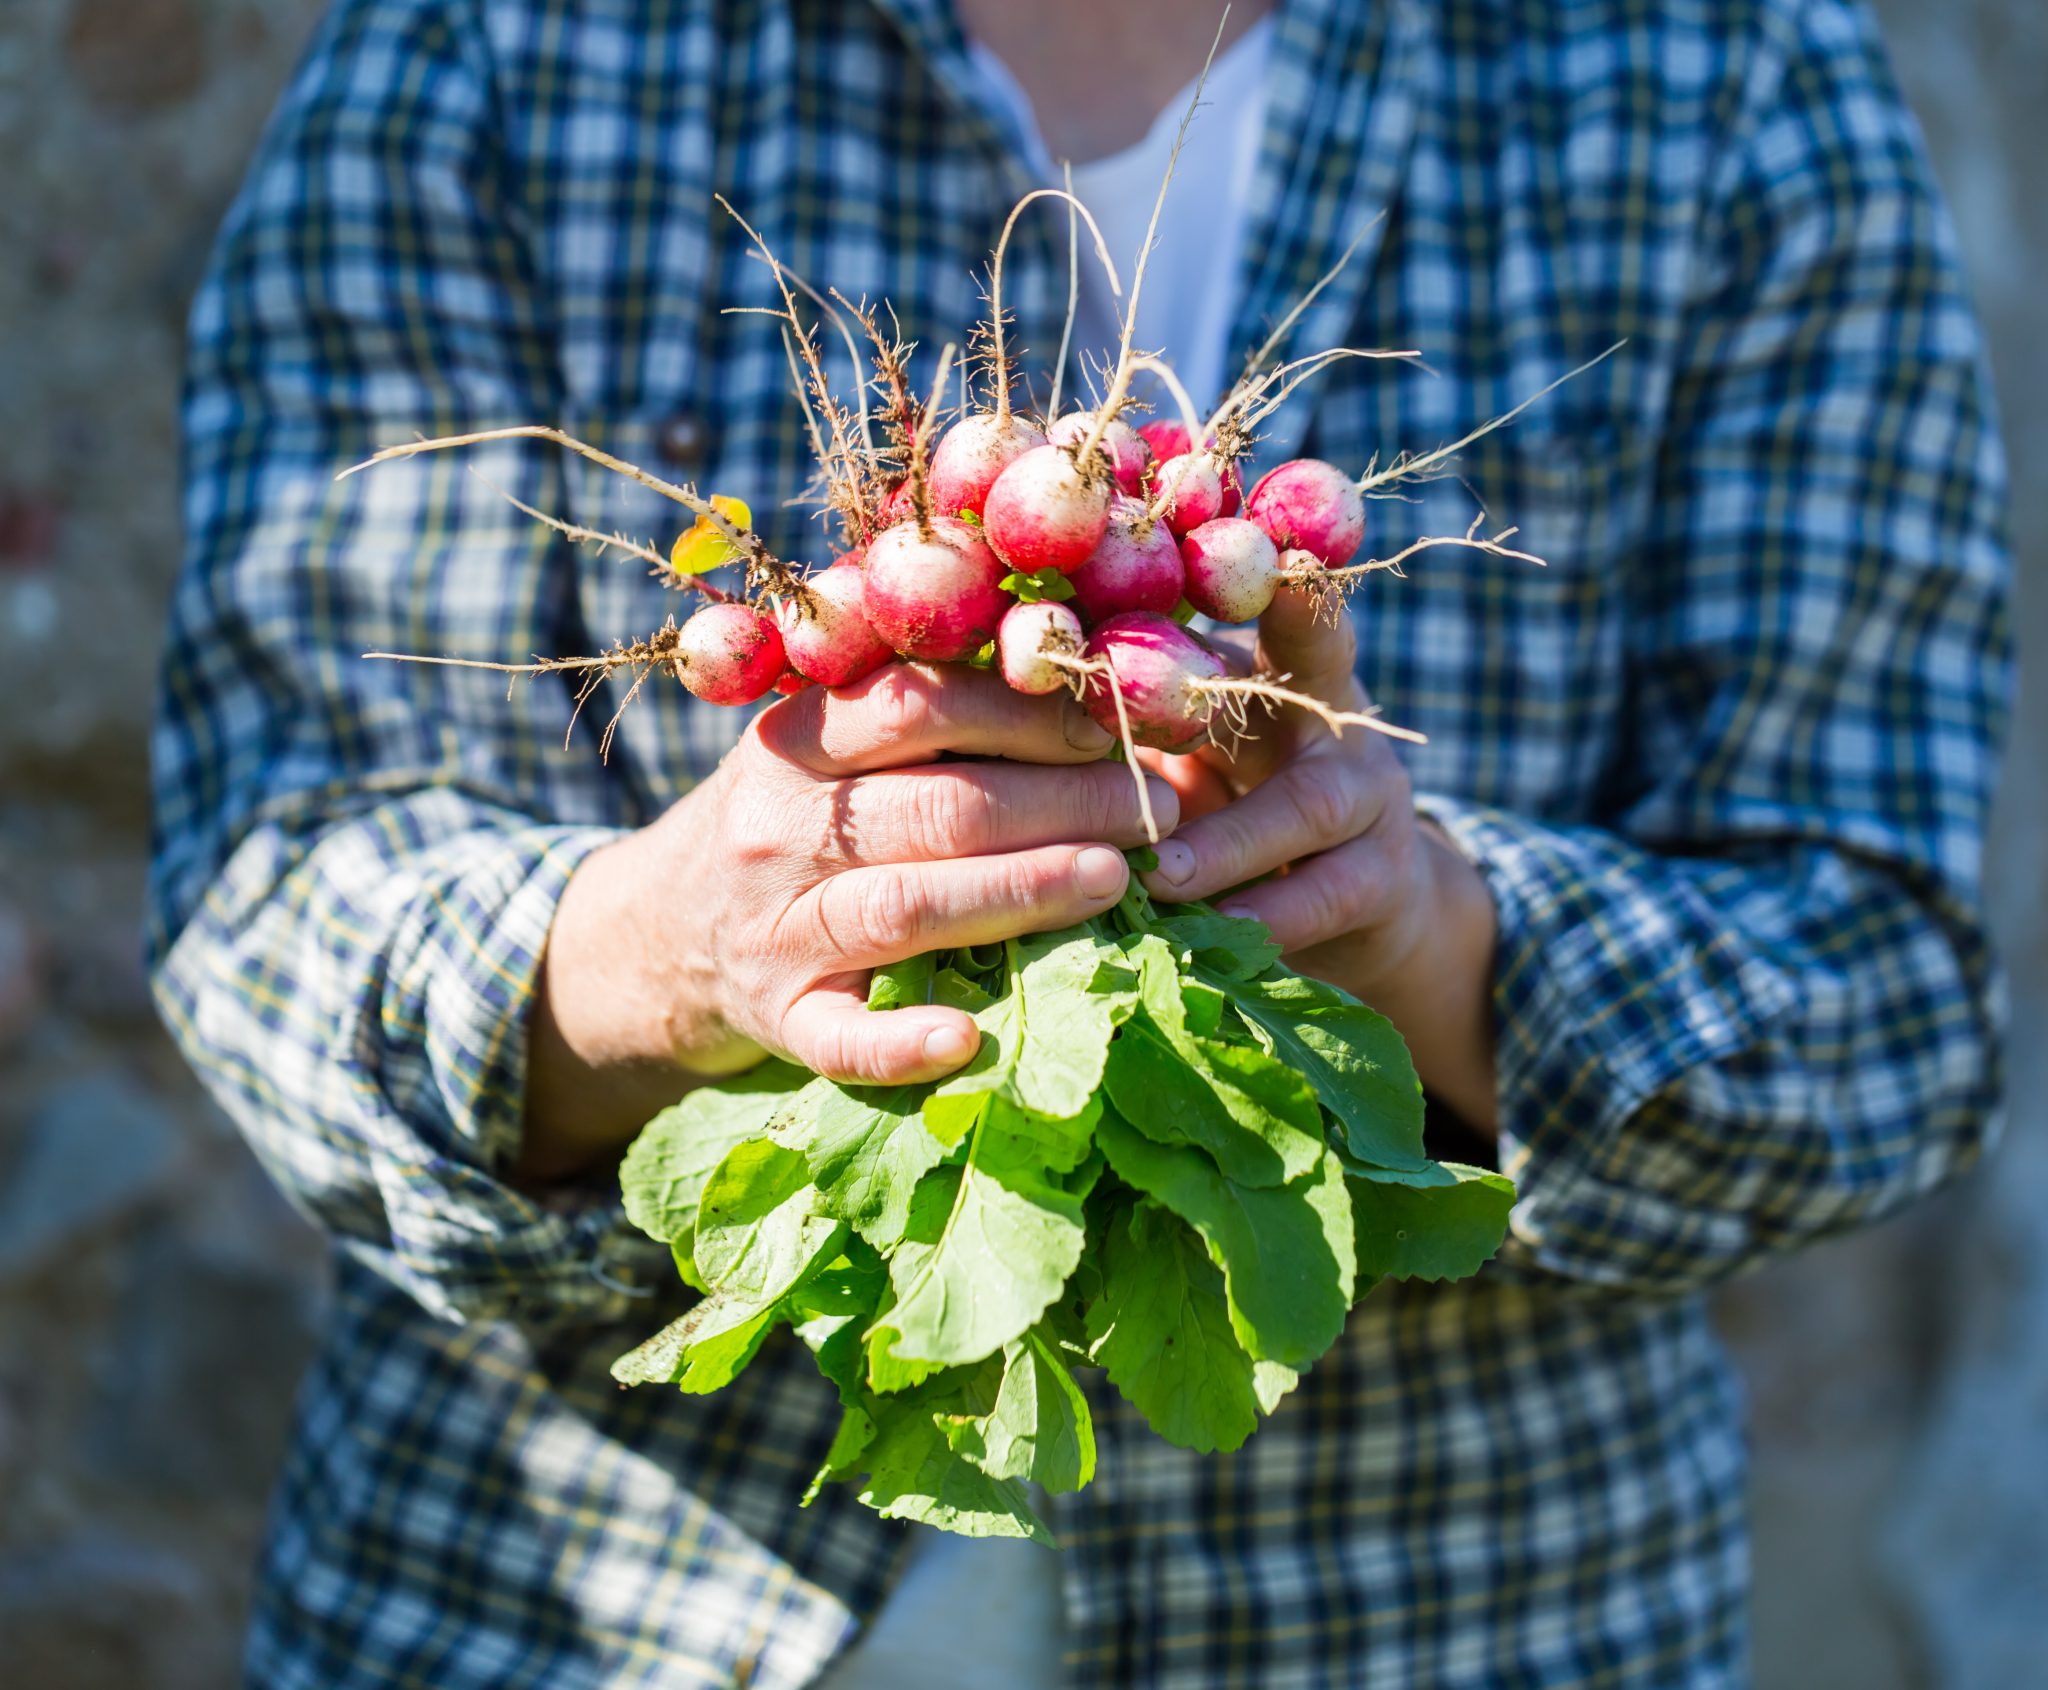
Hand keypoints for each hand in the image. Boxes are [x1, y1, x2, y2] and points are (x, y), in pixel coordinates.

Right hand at [521, 664, 1174, 1177]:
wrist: (659, 933)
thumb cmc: (790, 823)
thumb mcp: (824, 747)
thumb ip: (921, 713)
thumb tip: (1081, 679)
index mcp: (800, 739)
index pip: (921, 707)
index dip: (1029, 713)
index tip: (1120, 725)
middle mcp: (781, 828)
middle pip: (937, 807)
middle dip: (1060, 803)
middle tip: (1158, 811)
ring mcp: (776, 928)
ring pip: (906, 908)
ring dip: (1018, 892)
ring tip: (1116, 884)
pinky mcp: (779, 1019)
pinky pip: (841, 1039)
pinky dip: (904, 1045)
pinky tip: (971, 1041)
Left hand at [1136, 586, 1500, 1132]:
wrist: (1358, 907)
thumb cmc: (1238, 802)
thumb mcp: (1203, 742)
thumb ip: (1145, 707)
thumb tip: (1015, 674)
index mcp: (1285, 662)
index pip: (1271, 589)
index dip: (1253, 561)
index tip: (1224, 538)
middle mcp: (1335, 714)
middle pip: (1314, 663)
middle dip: (1234, 681)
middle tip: (1142, 715)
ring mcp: (1370, 799)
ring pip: (1305, 812)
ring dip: (1225, 844)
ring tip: (1159, 876)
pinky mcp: (1380, 882)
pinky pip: (1322, 899)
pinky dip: (1261, 919)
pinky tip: (1206, 938)